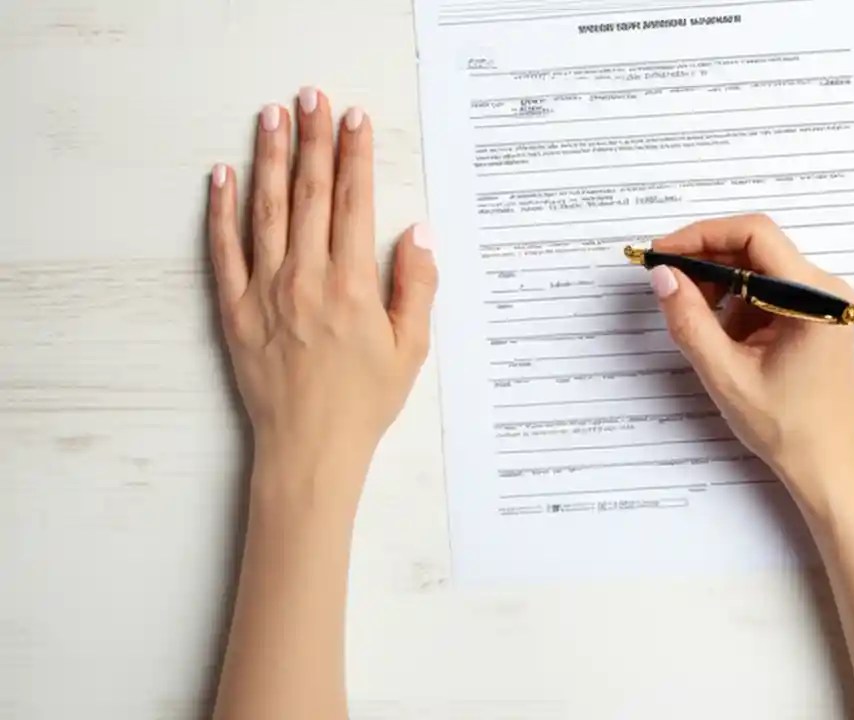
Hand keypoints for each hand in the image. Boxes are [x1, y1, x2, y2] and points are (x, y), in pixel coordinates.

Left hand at [206, 89, 437, 506]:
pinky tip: (223, 176)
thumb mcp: (412, 348)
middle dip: (313, 140)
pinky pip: (224, 250)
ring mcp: (265, 291)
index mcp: (352, 285)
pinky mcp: (235, 310)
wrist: (309, 448)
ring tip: (272, 117)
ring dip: (269, 158)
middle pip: (308, 193)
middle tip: (313, 98)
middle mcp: (306, 278)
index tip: (355, 120)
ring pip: (265, 210)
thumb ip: (417, 286)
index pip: (353, 204)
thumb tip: (419, 233)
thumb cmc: (365, 403)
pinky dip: (221, 211)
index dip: (355, 157)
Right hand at [649, 214, 853, 509]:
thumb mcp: (726, 374)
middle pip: (756, 248)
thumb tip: (662, 276)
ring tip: (697, 323)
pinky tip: (723, 339)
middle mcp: (826, 289)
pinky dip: (738, 306)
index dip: (703, 235)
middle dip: (706, 262)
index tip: (663, 252)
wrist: (827, 465)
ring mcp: (822, 302)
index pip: (755, 234)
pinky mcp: (814, 317)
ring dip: (721, 287)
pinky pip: (768, 292)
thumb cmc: (786, 428)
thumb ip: (690, 321)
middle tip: (666, 282)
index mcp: (814, 296)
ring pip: (759, 270)